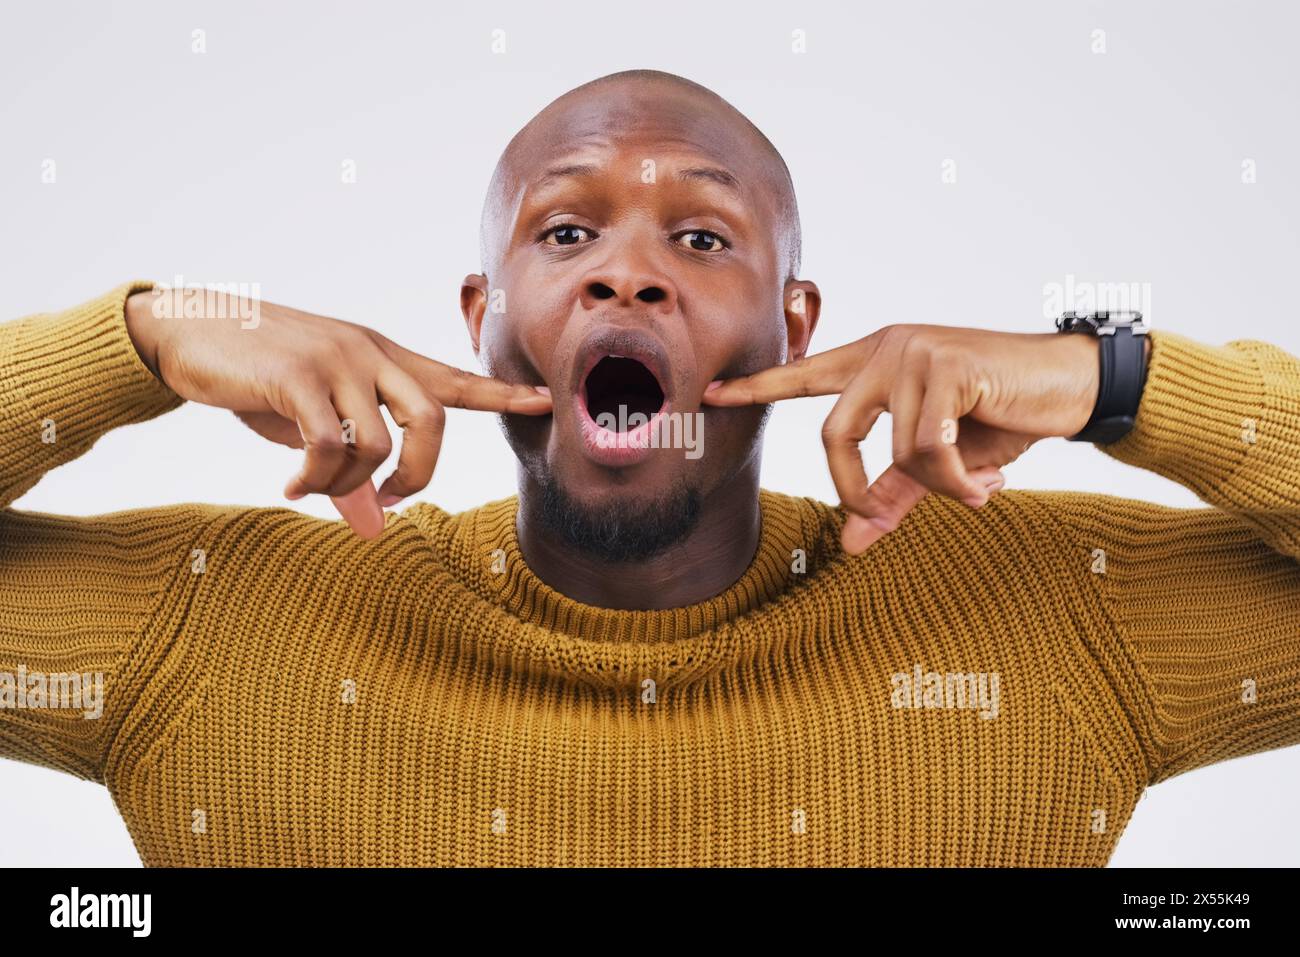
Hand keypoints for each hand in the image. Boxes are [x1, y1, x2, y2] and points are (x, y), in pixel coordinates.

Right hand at [126, 287, 550, 538]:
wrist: (194, 329)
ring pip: (380, 441)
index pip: (455, 378)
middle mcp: (371, 353)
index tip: (546, 402)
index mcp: (384, 358)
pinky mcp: (298, 376)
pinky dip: (317, 479)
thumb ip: (352, 466)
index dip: (502, 393)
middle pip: (433, 418)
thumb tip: (372, 528)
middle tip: (391, 502)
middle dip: (420, 473)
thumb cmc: (263, 377)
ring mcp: (337, 361)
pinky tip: (294, 485)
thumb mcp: (314, 419)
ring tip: (315, 489)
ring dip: (351, 483)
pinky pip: (330, 445)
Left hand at [702, 324, 1102, 553]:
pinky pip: (928, 447)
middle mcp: (886, 347)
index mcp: (874, 361)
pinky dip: (956, 481)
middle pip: (833, 433)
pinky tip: (986, 484)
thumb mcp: (936, 461)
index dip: (757, 387)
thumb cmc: (998, 417)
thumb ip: (892, 495)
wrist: (1068, 388)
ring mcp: (915, 351)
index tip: (710, 394)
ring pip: (893, 449)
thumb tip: (853, 546)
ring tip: (974, 490)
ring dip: (936, 486)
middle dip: (854, 488)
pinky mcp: (948, 364)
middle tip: (879, 518)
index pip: (803, 374)